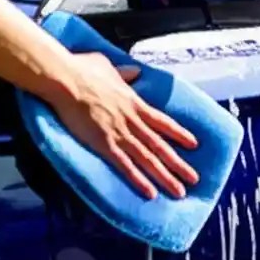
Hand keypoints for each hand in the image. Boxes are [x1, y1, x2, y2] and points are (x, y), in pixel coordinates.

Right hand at [46, 52, 199, 199]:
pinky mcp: (104, 144)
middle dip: (178, 164)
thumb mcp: (108, 66)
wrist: (65, 80)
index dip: (180, 134)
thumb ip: (124, 73)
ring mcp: (120, 133)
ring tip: (179, 192)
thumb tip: (134, 71)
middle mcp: (132, 121)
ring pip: (148, 159)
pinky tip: (150, 193)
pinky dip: (139, 180)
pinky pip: (125, 166)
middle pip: (160, 146)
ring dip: (165, 177)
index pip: (163, 122)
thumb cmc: (82, 69)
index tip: (194, 145)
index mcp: (134, 103)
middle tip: (194, 179)